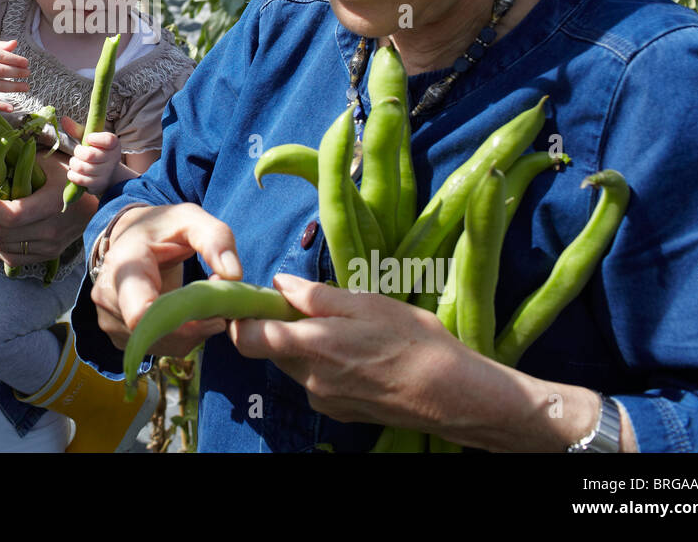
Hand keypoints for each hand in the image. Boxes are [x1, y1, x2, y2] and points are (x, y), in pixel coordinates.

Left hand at [0, 148, 93, 266]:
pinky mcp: (48, 254)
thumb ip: (22, 163)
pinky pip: (12, 258)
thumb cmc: (71, 175)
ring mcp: (50, 246)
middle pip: (0, 234)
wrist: (98, 201)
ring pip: (1, 248)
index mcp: (51, 204)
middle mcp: (51, 230)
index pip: (10, 216)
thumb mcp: (49, 161)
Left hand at [62, 116, 122, 194]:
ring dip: (74, 164)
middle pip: (89, 155)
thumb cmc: (95, 151)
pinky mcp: (98, 185)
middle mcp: (113, 158)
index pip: (108, 140)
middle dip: (78, 152)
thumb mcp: (89, 139)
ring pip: (82, 168)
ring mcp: (106, 173)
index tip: (89, 138)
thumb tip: (64, 119)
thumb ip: (77, 129)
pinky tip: (74, 172)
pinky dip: (72, 175)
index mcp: (113, 144)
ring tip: (75, 162)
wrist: (105, 174)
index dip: (95, 139)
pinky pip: (80, 180)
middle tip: (78, 152)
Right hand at [90, 203, 241, 358]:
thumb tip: (234, 275)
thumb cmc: (162, 227)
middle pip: (159, 334)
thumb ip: (216, 239)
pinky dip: (182, 337)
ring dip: (193, 332)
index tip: (215, 316)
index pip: (141, 315)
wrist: (129, 237)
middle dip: (197, 325)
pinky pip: (160, 347)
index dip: (182, 326)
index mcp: (124, 266)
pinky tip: (187, 314)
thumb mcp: (191, 219)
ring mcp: (110, 320)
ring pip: (163, 344)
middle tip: (218, 304)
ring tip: (202, 303)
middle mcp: (109, 297)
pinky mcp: (121, 336)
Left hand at [227, 273, 604, 450]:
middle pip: (271, 350)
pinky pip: (317, 382)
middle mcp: (310, 379)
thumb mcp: (366, 303)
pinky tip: (359, 353)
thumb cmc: (415, 341)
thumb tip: (279, 284)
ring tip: (346, 327)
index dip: (242, 315)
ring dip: (305, 344)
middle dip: (280, 325)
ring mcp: (324, 400)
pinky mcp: (340, 412)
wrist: (454, 397)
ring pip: (296, 365)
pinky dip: (325, 364)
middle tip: (310, 303)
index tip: (253, 297)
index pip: (248, 337)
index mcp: (312, 347)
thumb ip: (315, 296)